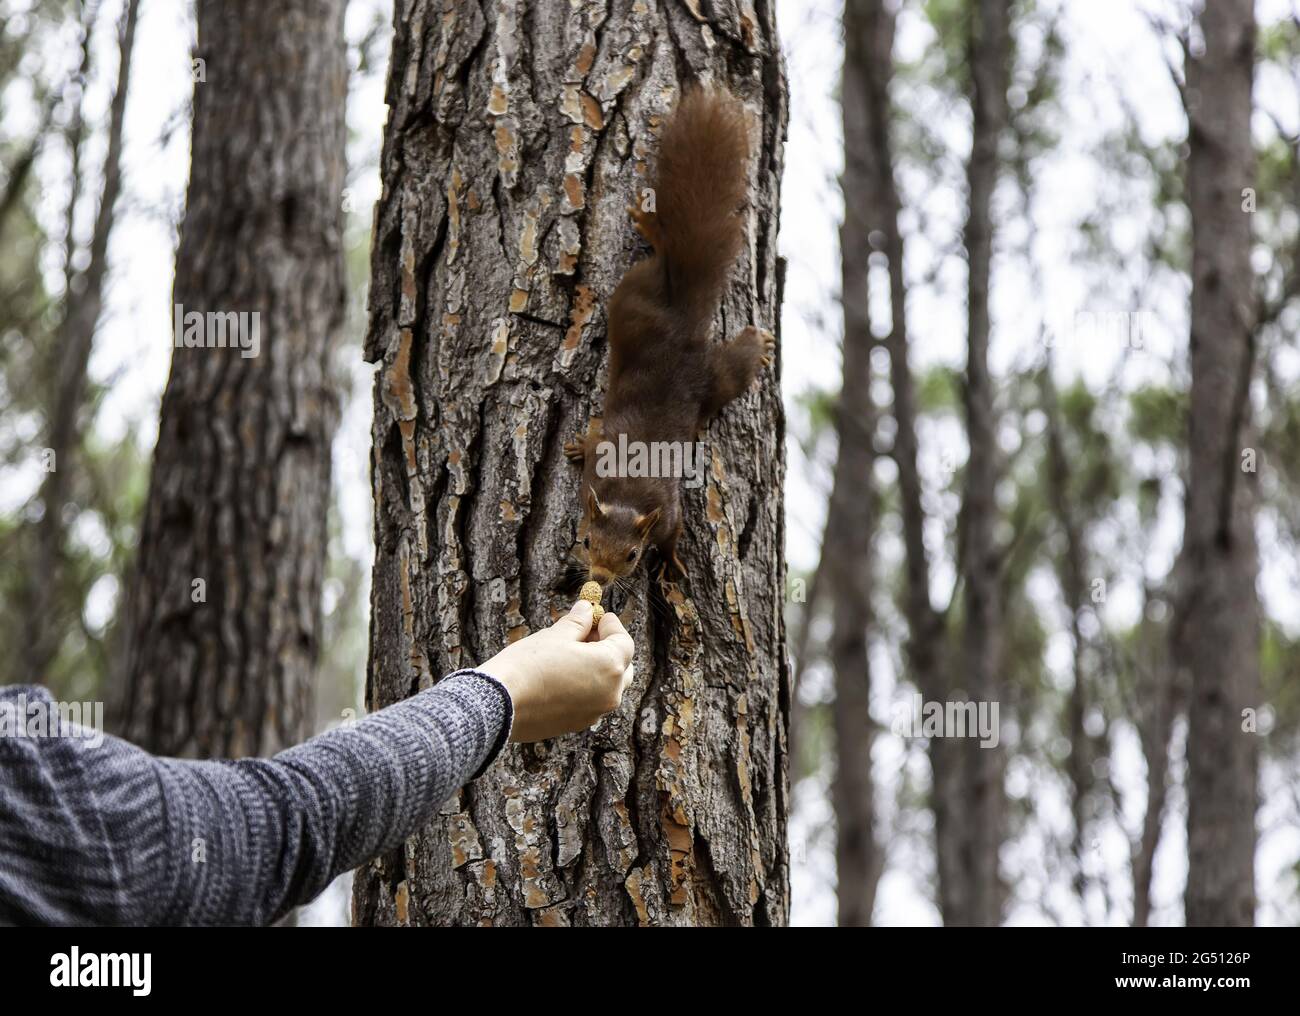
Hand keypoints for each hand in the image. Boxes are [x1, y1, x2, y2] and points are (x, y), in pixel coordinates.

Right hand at [479, 600, 635, 742]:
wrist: (500, 704)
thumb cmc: (529, 665)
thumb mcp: (556, 635)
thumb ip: (578, 622)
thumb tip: (587, 610)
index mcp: (610, 667)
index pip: (624, 641)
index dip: (612, 625)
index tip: (598, 616)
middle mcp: (610, 693)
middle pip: (622, 666)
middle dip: (609, 648)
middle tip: (587, 634)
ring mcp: (595, 712)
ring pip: (608, 687)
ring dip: (599, 669)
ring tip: (573, 654)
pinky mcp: (577, 724)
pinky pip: (591, 702)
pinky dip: (586, 688)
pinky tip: (563, 676)